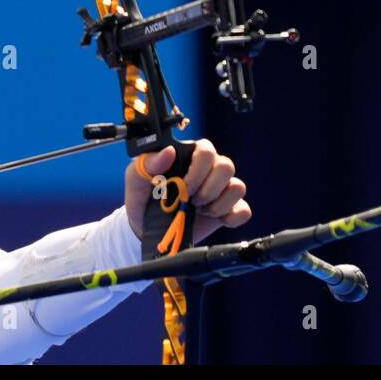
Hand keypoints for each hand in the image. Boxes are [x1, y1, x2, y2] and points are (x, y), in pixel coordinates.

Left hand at [124, 139, 250, 244]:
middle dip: (207, 189)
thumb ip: (148, 163)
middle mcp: (209, 169)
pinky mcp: (228, 210)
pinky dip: (232, 217)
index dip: (198, 171)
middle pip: (226, 167)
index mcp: (190, 155)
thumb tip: (168, 151)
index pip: (207, 150)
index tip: (183, 187)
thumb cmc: (143, 197)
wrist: (146, 228)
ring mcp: (220, 189)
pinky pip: (244, 210)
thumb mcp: (137, 178)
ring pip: (237, 187)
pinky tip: (216, 220)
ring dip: (218, 204)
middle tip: (190, 201)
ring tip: (199, 210)